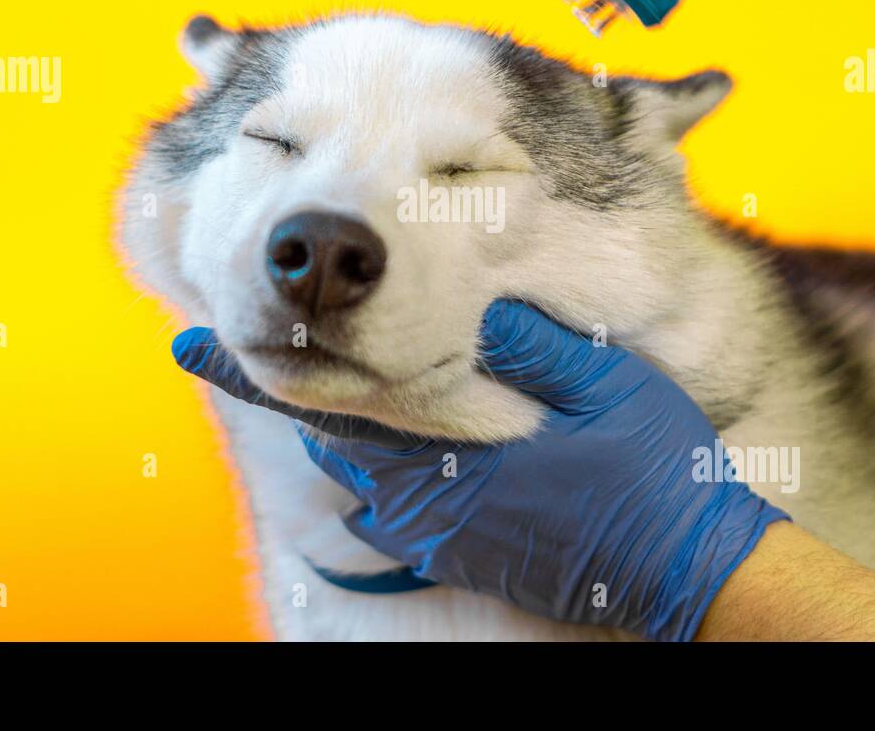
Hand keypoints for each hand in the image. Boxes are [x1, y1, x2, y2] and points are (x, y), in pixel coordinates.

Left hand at [172, 299, 788, 640]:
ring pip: (355, 470)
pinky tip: (383, 436)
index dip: (256, 371)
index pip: (329, 400)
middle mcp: (428, 496)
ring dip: (331, 423)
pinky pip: (389, 505)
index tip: (192, 339)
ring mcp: (439, 531)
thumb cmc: (649, 469)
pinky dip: (370, 463)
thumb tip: (464, 305)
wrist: (683, 569)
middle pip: (328, 436)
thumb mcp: (603, 382)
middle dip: (281, 388)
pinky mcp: (457, 551)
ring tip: (315, 373)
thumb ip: (527, 344)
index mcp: (451, 447)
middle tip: (232, 344)